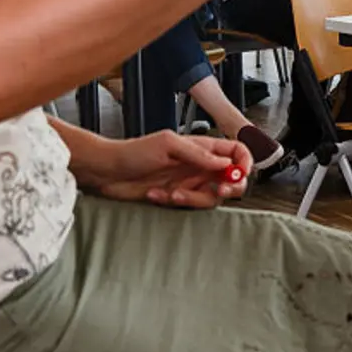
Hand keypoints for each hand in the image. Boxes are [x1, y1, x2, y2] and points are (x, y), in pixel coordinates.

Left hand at [87, 131, 249, 208]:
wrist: (107, 171)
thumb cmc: (133, 152)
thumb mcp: (168, 145)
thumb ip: (199, 153)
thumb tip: (227, 162)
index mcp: (202, 147)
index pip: (236, 152)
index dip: (244, 162)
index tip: (240, 173)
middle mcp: (199, 165)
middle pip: (231, 178)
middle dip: (229, 186)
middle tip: (219, 189)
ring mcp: (189, 182)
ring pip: (210, 197)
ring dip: (194, 198)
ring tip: (173, 193)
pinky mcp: (176, 197)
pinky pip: (188, 205)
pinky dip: (174, 202)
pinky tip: (157, 195)